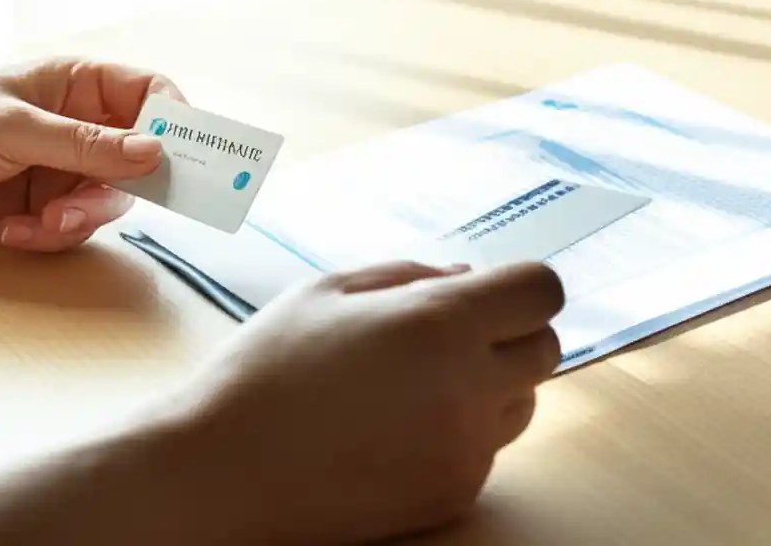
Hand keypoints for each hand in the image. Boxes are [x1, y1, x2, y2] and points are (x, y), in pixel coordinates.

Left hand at [0, 58, 184, 250]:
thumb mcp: (13, 128)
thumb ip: (86, 145)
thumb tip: (156, 152)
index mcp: (73, 81)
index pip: (148, 92)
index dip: (174, 120)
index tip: (185, 155)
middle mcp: (76, 122)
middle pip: (139, 154)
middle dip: (121, 186)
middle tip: (99, 206)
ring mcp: (61, 165)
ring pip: (109, 199)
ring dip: (78, 218)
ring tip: (40, 224)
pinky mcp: (43, 204)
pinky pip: (74, 226)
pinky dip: (48, 234)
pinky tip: (10, 231)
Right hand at [154, 260, 563, 543]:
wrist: (224, 473)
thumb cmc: (266, 370)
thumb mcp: (326, 291)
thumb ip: (410, 274)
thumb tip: (469, 277)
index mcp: (439, 323)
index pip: (542, 291)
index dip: (519, 286)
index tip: (487, 293)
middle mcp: (468, 389)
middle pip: (546, 349)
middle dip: (510, 333)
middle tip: (446, 335)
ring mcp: (466, 449)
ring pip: (523, 403)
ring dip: (492, 385)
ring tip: (414, 385)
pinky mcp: (454, 495)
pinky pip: (487, 450)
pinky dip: (460, 433)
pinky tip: (396, 429)